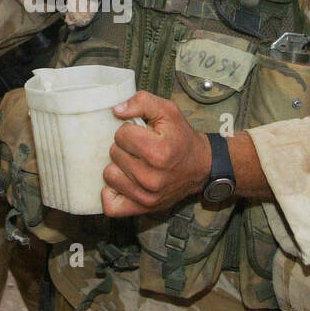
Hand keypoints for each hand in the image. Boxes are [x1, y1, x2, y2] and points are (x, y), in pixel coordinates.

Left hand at [101, 92, 212, 217]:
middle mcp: (151, 178)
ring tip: (135, 164)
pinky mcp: (143, 208)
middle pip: (114, 154)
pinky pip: (111, 205)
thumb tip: (117, 111)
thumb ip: (142, 102)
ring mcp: (146, 196)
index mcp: (158, 152)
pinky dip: (113, 193)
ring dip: (119, 167)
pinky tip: (125, 181)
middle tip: (141, 149)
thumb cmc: (181, 138)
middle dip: (125, 148)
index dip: (129, 130)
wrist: (200, 166)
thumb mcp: (168, 111)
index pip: (121, 134)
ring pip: (109, 175)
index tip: (143, 134)